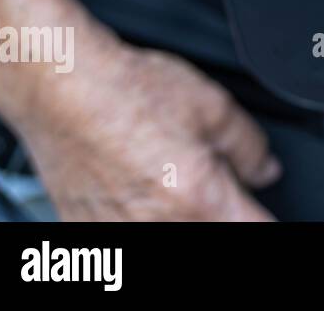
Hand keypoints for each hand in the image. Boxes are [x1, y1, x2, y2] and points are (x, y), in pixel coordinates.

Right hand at [2, 39, 280, 220]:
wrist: (58, 88)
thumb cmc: (124, 92)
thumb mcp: (212, 106)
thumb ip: (250, 146)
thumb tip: (265, 170)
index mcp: (198, 199)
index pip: (258, 229)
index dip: (264, 213)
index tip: (259, 203)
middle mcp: (159, 228)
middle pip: (215, 231)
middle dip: (223, 209)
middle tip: (211, 177)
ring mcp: (122, 236)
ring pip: (176, 233)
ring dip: (184, 214)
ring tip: (168, 177)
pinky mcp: (90, 235)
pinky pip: (135, 234)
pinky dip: (147, 217)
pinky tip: (140, 186)